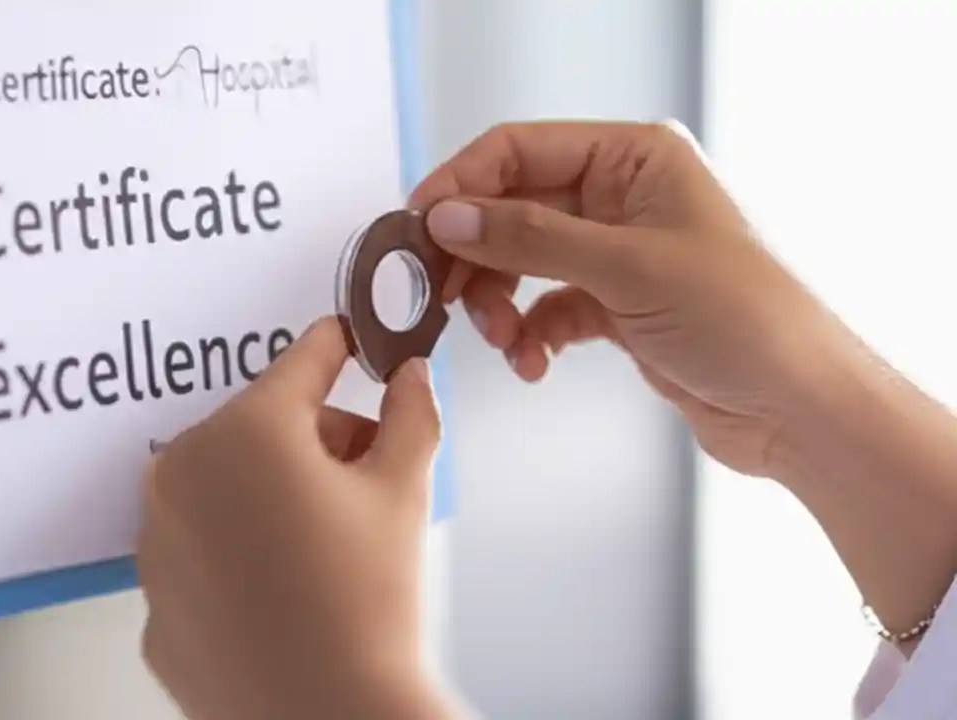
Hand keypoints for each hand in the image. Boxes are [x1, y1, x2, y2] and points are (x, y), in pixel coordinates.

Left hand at [137, 318, 457, 719]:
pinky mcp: (153, 595)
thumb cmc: (365, 604)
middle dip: (315, 440)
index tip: (353, 341)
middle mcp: (182, 472)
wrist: (326, 715)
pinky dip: (238, 550)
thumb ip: (410, 414)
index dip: (341, 348)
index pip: (301, 363)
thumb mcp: (403, 490)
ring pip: (224, 484)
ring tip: (328, 543)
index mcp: (245, 431)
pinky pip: (202, 547)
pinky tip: (284, 586)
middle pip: (260, 426)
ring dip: (271, 492)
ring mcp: (156, 538)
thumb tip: (410, 377)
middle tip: (365, 478)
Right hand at [413, 120, 956, 637]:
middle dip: (477, 255)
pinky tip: (533, 361)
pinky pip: (545, 307)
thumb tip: (450, 216)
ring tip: (502, 339)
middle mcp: (624, 196)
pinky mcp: (617, 304)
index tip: (419, 225)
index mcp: (636, 157)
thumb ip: (529, 238)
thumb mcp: (627, 268)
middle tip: (443, 293)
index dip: (462, 184)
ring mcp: (618, 252)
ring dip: (499, 303)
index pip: (521, 149)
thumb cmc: (749, 320)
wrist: (798, 407)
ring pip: (522, 262)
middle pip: (513, 208)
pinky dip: (529, 335)